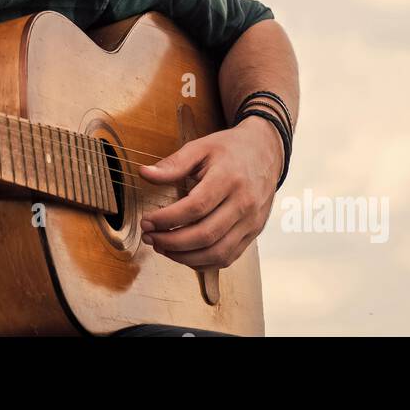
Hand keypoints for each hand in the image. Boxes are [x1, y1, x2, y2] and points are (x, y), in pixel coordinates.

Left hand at [137, 116, 283, 269]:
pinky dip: (202, 262)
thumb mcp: (201, 147)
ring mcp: (251, 222)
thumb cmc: (230, 149)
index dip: (167, 219)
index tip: (147, 221)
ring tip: (162, 247)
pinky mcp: (253, 233)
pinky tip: (183, 253)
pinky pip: (228, 257)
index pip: (196, 207)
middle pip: (206, 234)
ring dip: (185, 257)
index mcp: (229, 178)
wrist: (266, 152)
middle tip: (150, 237)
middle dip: (171, 242)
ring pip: (217, 253)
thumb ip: (173, 163)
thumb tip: (144, 173)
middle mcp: (244, 203)